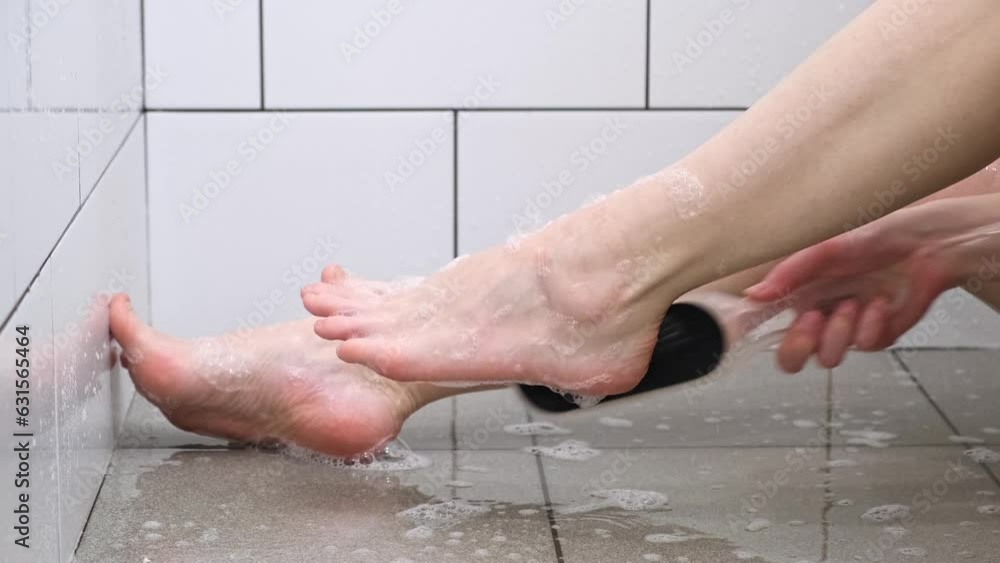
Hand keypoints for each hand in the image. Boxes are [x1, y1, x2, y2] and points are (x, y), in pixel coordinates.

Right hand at [744, 200, 989, 372]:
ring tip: (854, 303)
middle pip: (791, 359)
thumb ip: (788, 275)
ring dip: (840, 330)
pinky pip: (863, 346)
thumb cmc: (871, 240)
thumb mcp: (824, 251)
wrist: (923, 247)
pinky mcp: (875, 338)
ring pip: (827, 357)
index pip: (768, 327)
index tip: (750, 332)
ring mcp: (846, 331)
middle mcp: (818, 318)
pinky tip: (879, 302)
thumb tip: (752, 295)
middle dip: (799, 346)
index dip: (755, 335)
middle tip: (813, 321)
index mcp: (799, 297)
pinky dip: (871, 324)